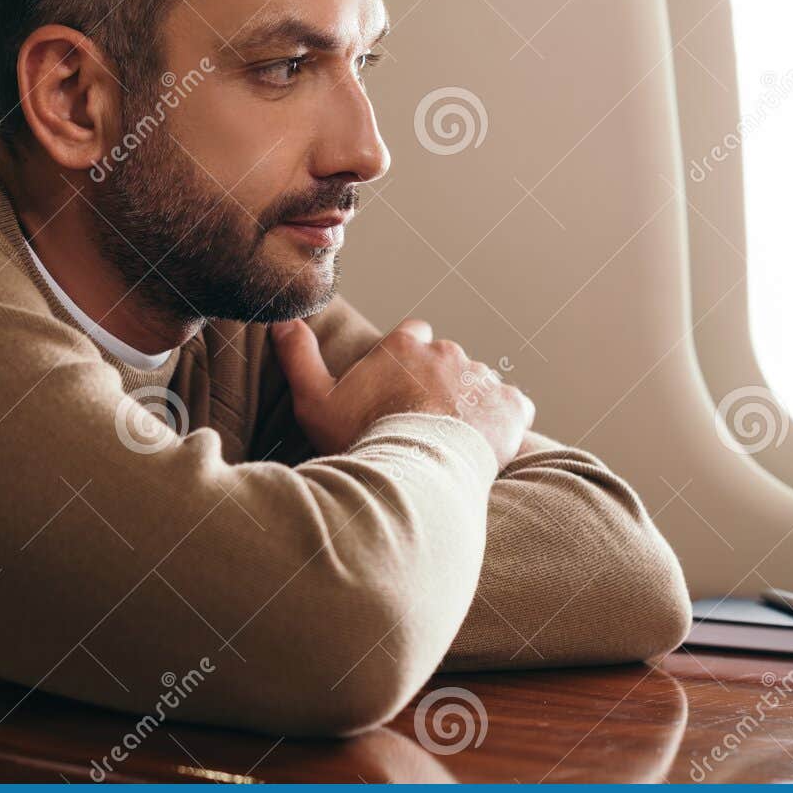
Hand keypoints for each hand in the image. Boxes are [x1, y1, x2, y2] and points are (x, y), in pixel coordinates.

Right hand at [270, 317, 533, 468]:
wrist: (416, 473)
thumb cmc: (363, 438)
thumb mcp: (315, 400)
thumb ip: (298, 356)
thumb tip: (281, 319)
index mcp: (405, 345)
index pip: (412, 336)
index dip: (406, 361)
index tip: (397, 389)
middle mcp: (447, 352)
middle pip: (446, 361)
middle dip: (438, 384)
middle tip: (422, 421)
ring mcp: (482, 378)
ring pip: (478, 384)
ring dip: (468, 404)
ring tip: (450, 440)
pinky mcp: (510, 406)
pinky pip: (512, 406)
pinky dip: (503, 421)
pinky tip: (486, 443)